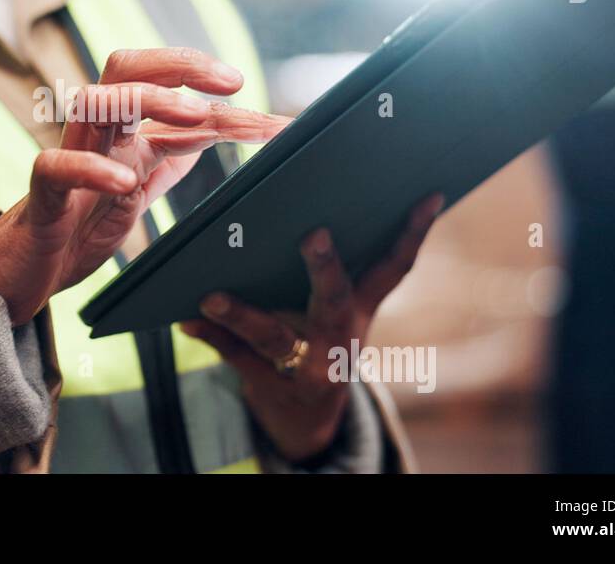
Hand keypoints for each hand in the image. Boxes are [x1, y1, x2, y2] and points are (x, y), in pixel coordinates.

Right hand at [0, 48, 290, 324]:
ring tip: (193, 116)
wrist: (19, 275)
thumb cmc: (73, 229)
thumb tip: (200, 141)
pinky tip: (124, 182)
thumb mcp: (131, 196)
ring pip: (94, 101)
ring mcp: (67, 159)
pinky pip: (57, 166)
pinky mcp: (43, 196)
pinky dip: (92, 168)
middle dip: (180, 65)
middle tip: (232, 82)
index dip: (220, 100)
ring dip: (146, 100)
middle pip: (126, 70)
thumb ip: (161, 166)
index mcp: (119, 134)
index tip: (273, 117)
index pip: (168, 92)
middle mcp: (94, 136)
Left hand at [180, 193, 443, 462]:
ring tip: (212, 296)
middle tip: (314, 235)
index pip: (393, 268)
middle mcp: (338, 338)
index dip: (413, 233)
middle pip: (334, 301)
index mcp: (359, 310)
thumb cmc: (315, 339)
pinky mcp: (268, 383)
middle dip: (325, 269)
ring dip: (243, 316)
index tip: (427, 195)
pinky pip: (236, 358)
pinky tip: (187, 319)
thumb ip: (329, 269)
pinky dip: (211, 337)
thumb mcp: (334, 312)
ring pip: (274, 338)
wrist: (307, 417)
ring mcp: (305, 366)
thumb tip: (297, 199)